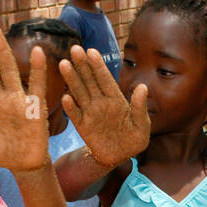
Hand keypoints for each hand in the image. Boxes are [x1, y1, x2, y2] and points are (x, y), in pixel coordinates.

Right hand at [59, 45, 149, 165]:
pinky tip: (66, 98)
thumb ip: (140, 106)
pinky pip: (76, 115)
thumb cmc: (133, 138)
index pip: (105, 79)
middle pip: (90, 81)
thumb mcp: (142, 124)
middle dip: (82, 65)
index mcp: (116, 99)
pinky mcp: (83, 127)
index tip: (92, 51)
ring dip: (72, 79)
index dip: (98, 66)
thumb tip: (142, 87)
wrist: (121, 157)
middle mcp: (101, 102)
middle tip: (75, 49)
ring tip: (64, 64)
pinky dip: (71, 107)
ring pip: (80, 93)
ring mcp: (91, 113)